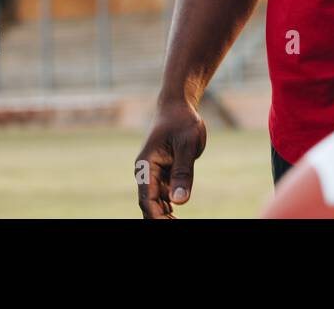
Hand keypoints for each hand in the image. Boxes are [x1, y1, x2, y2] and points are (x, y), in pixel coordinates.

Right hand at [135, 99, 205, 218]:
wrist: (179, 106)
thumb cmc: (182, 121)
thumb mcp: (187, 145)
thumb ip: (183, 172)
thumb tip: (179, 202)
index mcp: (146, 165)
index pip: (147, 199)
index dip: (156, 216)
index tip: (169, 225)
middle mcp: (146, 171)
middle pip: (149, 204)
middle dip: (160, 218)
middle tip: (175, 227)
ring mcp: (154, 172)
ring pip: (156, 201)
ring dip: (164, 214)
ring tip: (176, 224)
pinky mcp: (164, 172)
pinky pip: (164, 194)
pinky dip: (169, 206)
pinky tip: (175, 216)